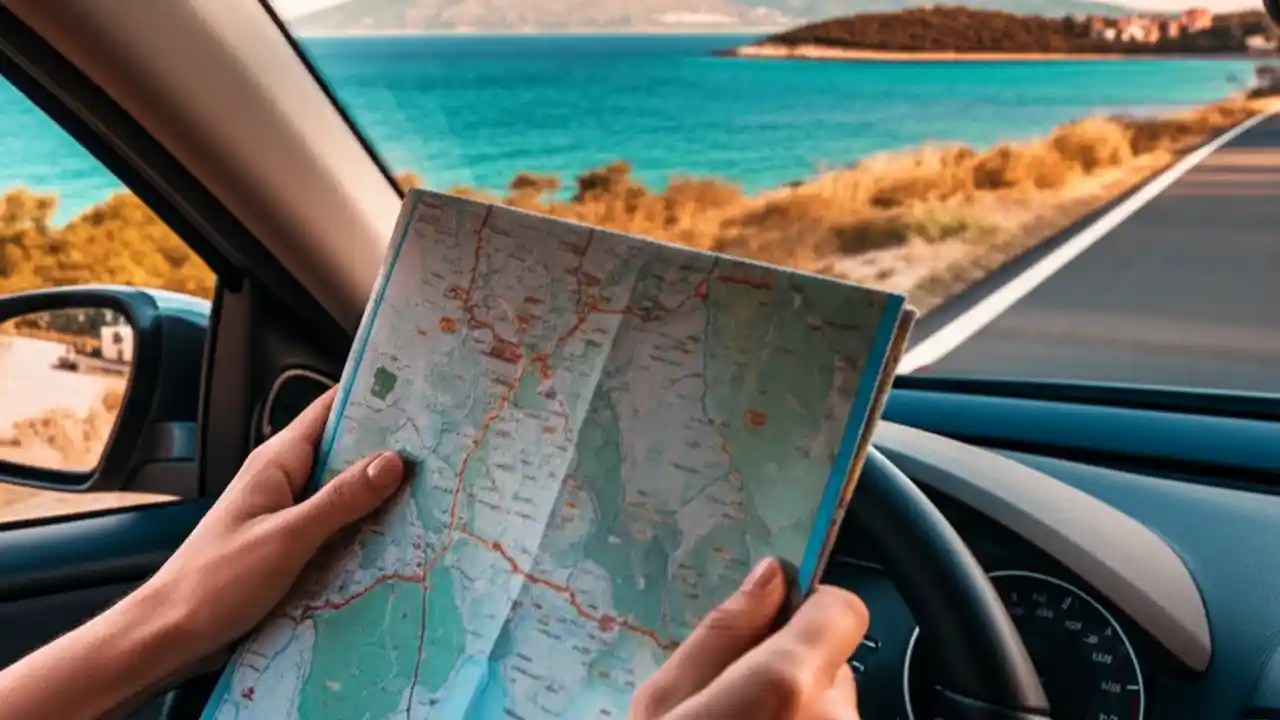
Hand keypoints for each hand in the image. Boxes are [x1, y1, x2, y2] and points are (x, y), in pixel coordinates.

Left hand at [130, 387, 407, 663]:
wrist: (169, 634)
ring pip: (342, 492)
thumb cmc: (216, 581)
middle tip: (442, 453)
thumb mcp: (287, 538)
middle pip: (344, 451)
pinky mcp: (289, 545)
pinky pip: (335, 525)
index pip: (330, 410)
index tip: (420, 398)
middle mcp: (283, 479)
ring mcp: (286, 513)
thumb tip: (393, 462)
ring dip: (378, 494)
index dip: (372, 400)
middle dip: (388, 450)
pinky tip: (395, 538)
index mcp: (277, 461)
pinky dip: (363, 527)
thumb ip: (340, 500)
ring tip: (432, 493)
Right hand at [631, 558, 866, 718]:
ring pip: (826, 705)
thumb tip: (768, 578)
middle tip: (729, 698)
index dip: (807, 608)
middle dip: (789, 669)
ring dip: (793, 711)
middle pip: (829, 661)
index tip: (769, 620)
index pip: (841, 608)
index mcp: (788, 682)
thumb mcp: (662, 704)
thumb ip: (720, 635)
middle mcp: (834, 718)